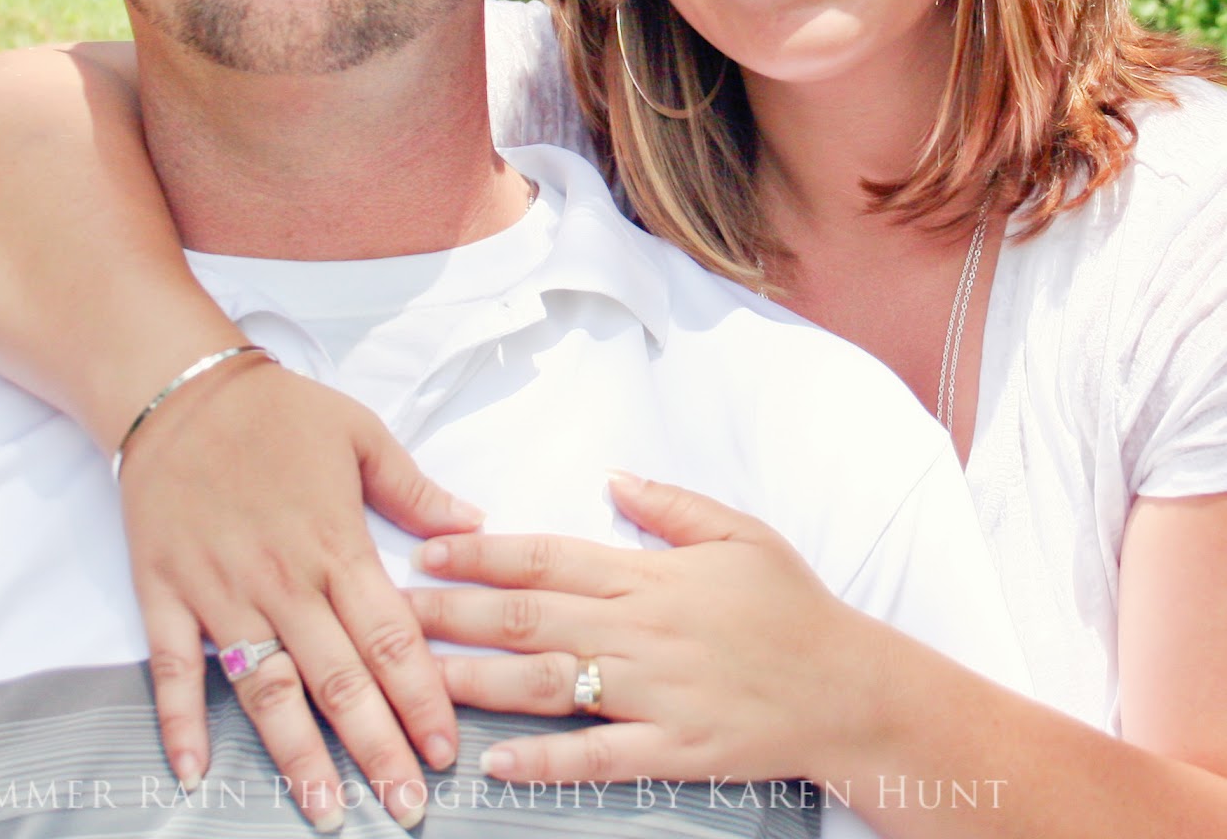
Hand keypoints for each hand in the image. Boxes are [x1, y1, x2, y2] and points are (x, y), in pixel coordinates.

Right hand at [118, 355, 482, 828]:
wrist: (182, 387)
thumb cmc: (278, 409)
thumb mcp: (361, 433)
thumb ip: (415, 490)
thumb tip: (474, 525)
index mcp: (337, 544)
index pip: (391, 640)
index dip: (422, 701)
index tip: (445, 753)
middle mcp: (283, 581)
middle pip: (339, 682)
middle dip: (376, 751)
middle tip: (405, 812)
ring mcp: (220, 593)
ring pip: (265, 689)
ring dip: (296, 756)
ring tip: (326, 811)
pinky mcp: (166, 594)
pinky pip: (174, 670)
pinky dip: (180, 723)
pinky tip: (193, 774)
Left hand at [408, 472, 877, 787]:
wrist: (848, 687)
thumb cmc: (792, 605)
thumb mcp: (740, 531)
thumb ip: (670, 503)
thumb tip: (612, 476)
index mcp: (648, 574)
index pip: (546, 555)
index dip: (481, 552)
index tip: (427, 549)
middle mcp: (640, 630)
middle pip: (528, 617)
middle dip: (453, 613)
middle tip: (390, 611)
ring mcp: (653, 694)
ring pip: (548, 684)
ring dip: (476, 680)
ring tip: (417, 676)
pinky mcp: (672, 751)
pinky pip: (597, 758)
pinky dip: (545, 761)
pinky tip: (496, 761)